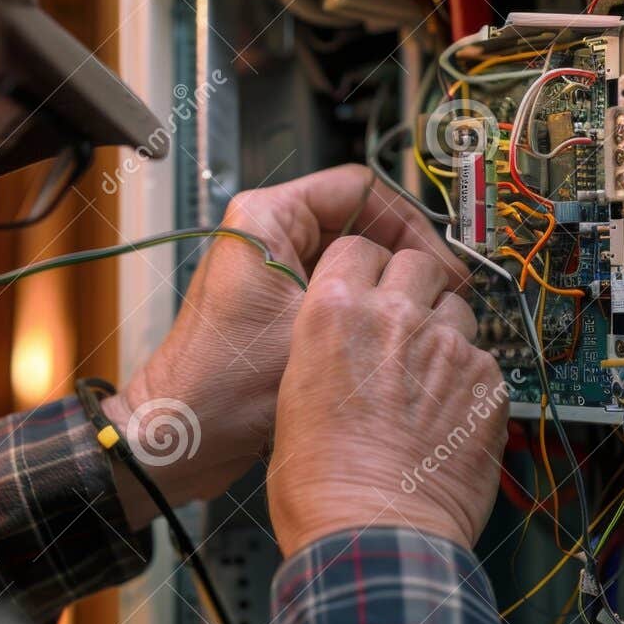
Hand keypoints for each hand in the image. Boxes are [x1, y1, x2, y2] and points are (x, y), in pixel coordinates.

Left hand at [102, 165, 464, 526]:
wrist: (182, 435)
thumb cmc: (223, 384)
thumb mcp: (313, 326)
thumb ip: (371, 291)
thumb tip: (428, 278)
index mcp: (266, 217)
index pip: (360, 189)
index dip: (409, 223)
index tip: (438, 262)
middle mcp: (267, 234)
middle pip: (360, 223)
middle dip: (404, 258)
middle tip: (441, 292)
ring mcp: (272, 270)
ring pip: (352, 260)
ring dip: (388, 286)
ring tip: (422, 315)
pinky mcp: (278, 304)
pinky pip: (337, 291)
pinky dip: (367, 307)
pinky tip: (394, 336)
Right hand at [266, 235, 508, 555]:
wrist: (374, 534)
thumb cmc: (320, 484)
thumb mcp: (291, 398)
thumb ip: (325, 351)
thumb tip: (341, 348)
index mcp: (332, 312)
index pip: (359, 248)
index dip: (364, 267)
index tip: (368, 284)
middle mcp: (393, 316)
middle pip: (417, 263)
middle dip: (413, 284)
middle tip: (404, 320)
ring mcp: (447, 346)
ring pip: (456, 308)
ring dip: (444, 329)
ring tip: (428, 374)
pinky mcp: (488, 382)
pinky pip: (483, 359)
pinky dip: (470, 377)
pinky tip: (449, 412)